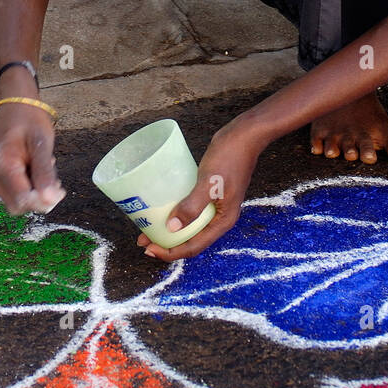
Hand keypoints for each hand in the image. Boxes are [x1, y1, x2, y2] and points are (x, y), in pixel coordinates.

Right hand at [0, 103, 65, 215]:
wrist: (15, 103)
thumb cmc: (30, 119)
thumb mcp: (42, 143)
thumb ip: (45, 173)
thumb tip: (50, 200)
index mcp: (2, 163)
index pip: (21, 200)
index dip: (41, 201)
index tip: (58, 189)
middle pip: (16, 205)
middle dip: (38, 199)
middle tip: (54, 180)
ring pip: (14, 200)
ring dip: (33, 193)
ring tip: (44, 170)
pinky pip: (12, 190)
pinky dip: (27, 187)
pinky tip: (36, 170)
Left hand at [136, 123, 260, 261]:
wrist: (244, 135)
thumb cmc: (230, 157)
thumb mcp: (209, 183)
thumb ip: (192, 206)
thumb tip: (172, 228)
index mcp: (223, 221)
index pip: (194, 246)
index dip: (171, 252)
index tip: (149, 249)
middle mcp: (219, 217)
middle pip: (191, 239)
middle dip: (167, 244)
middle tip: (143, 242)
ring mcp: (215, 205)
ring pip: (189, 224)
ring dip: (169, 229)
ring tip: (149, 228)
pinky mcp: (209, 192)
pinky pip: (190, 209)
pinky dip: (176, 212)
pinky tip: (163, 206)